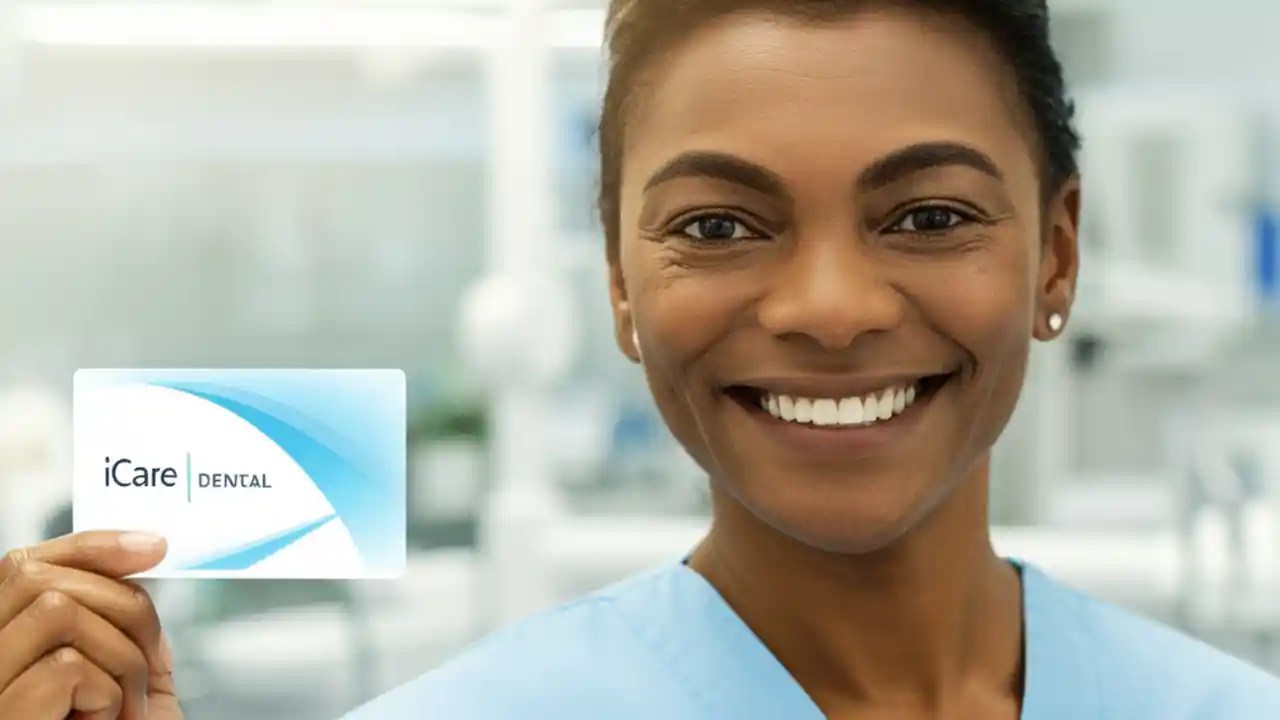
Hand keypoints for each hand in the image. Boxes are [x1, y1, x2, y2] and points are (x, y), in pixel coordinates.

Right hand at [0, 531, 183, 718]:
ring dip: (122, 657)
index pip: (22, 566)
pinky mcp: (6, 715)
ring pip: (56, 611)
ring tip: (130, 704)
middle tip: (154, 661)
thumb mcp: (120, 675)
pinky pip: (65, 666)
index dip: (89, 545)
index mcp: (7, 643)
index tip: (152, 546)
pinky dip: (108, 695)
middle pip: (40, 579)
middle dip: (122, 605)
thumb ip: (117, 623)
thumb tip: (140, 561)